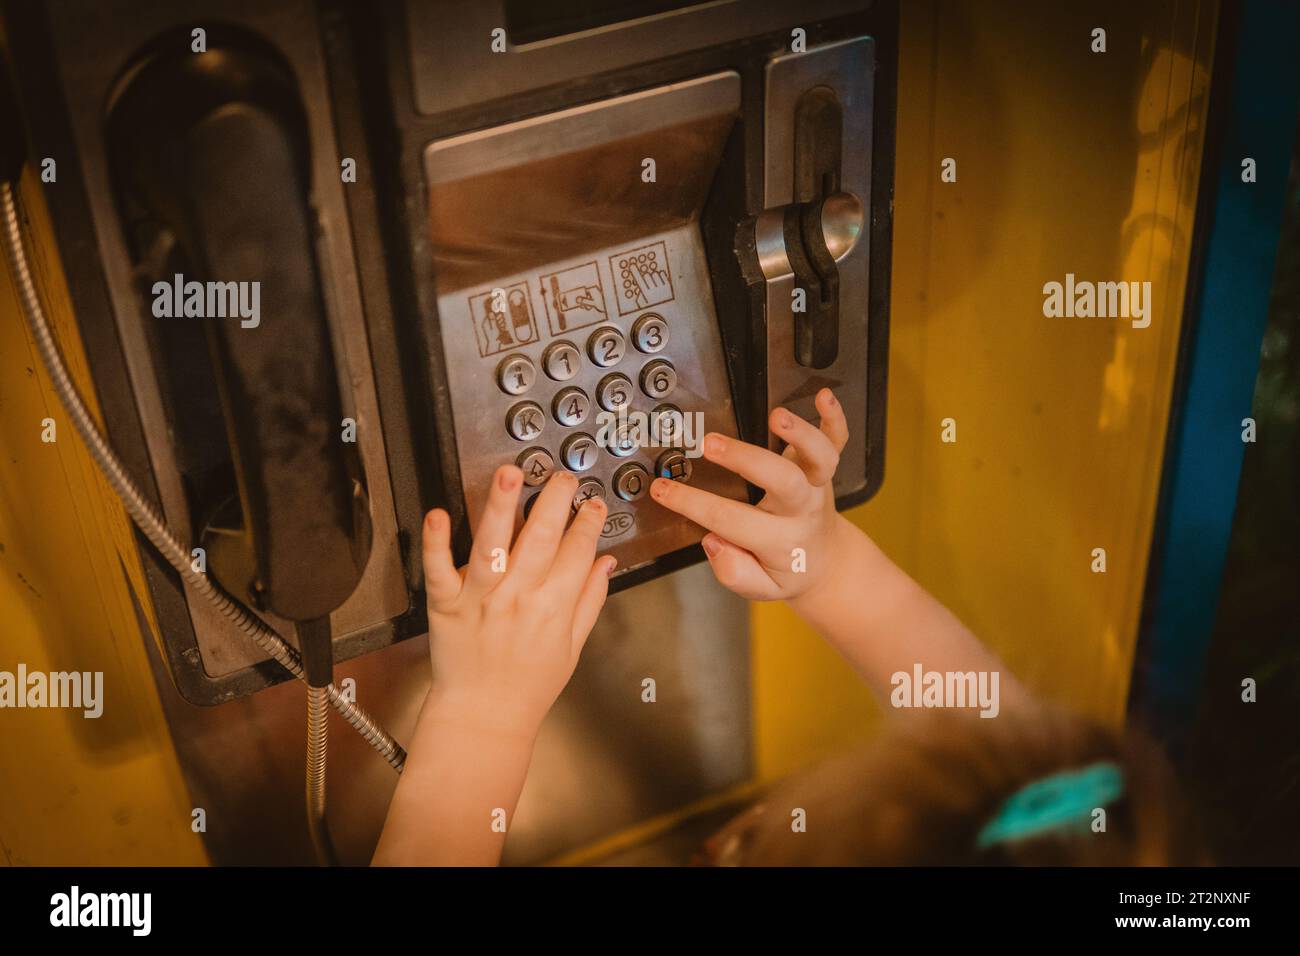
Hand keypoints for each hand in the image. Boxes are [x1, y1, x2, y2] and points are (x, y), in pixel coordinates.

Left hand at [421, 466, 614, 738]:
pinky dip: (437, 543)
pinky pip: (440, 569)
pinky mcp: (447, 604)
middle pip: (541, 538)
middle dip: (554, 501)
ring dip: (500, 506)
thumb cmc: (528, 686)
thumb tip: (606, 562)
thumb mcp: (572, 646)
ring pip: (492, 544)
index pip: (578, 551)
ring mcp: (481, 599)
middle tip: (561, 477)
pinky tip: (440, 516)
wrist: (484, 716)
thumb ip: (590, 599)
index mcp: (553, 606)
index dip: (588, 522)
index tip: (591, 503)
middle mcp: (519, 597)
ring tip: (509, 475)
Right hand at [650, 388, 848, 601]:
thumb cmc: (786, 569)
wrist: (828, 562)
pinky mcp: (827, 469)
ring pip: (819, 458)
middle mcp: (801, 509)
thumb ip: (735, 572)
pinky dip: (835, 417)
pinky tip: (824, 396)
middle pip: (782, 481)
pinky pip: (838, 441)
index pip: (730, 519)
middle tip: (711, 445)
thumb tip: (713, 542)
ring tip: (775, 416)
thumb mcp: (760, 588)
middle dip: (746, 459)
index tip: (664, 489)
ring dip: (801, 434)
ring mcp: (817, 485)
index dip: (691, 503)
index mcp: (780, 540)